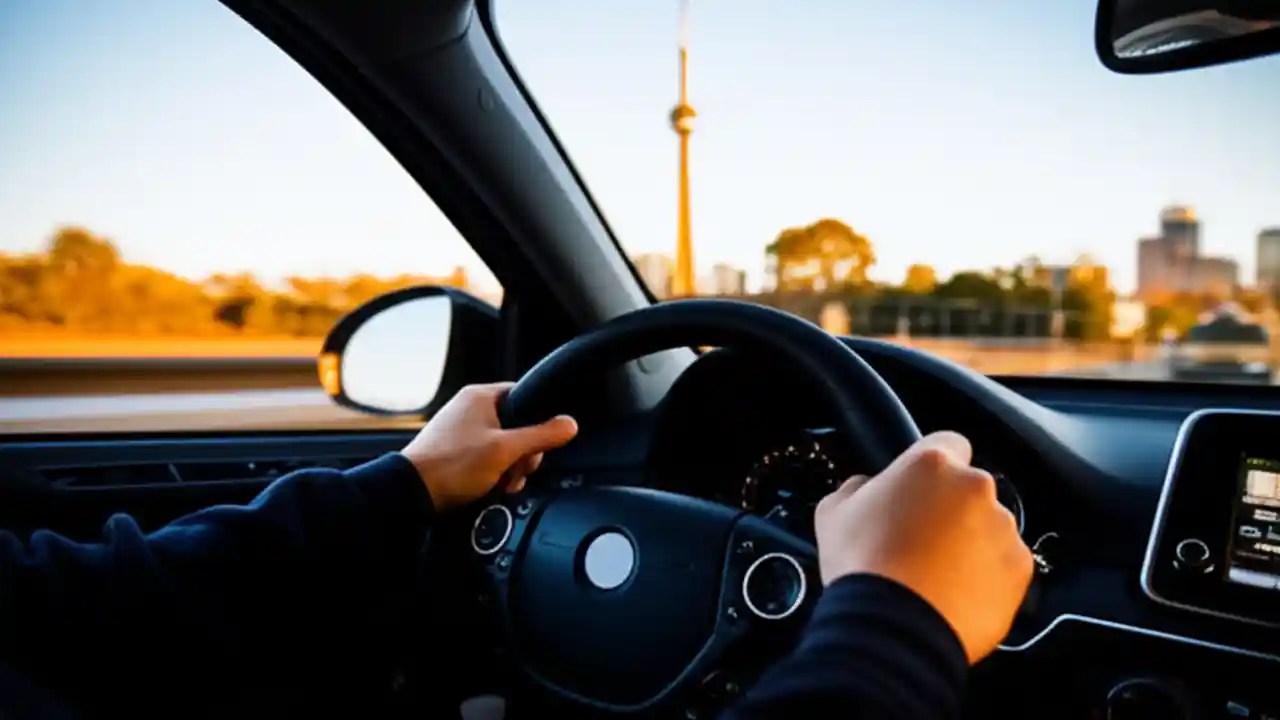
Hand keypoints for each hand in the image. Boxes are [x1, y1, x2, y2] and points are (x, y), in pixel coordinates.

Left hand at [400, 383, 577, 511]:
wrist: (412, 493)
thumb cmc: (452, 466)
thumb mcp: (505, 450)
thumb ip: (541, 436)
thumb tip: (569, 424)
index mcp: (480, 397)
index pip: (524, 397)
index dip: (538, 422)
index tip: (537, 444)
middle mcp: (470, 409)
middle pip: (518, 427)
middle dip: (522, 454)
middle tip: (513, 468)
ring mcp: (462, 431)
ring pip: (505, 447)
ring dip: (509, 468)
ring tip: (499, 481)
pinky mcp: (457, 452)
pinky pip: (488, 459)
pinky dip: (493, 474)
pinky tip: (490, 486)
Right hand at [813, 431, 1032, 663]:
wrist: (893, 626)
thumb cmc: (862, 566)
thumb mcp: (833, 512)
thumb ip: (857, 487)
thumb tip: (866, 487)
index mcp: (931, 463)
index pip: (947, 443)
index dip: (931, 468)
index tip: (919, 489)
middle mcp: (975, 488)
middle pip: (969, 488)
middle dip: (951, 508)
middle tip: (921, 539)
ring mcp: (1003, 528)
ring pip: (990, 526)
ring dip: (971, 541)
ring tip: (938, 573)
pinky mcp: (1020, 567)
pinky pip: (1004, 563)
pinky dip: (987, 574)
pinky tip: (956, 591)